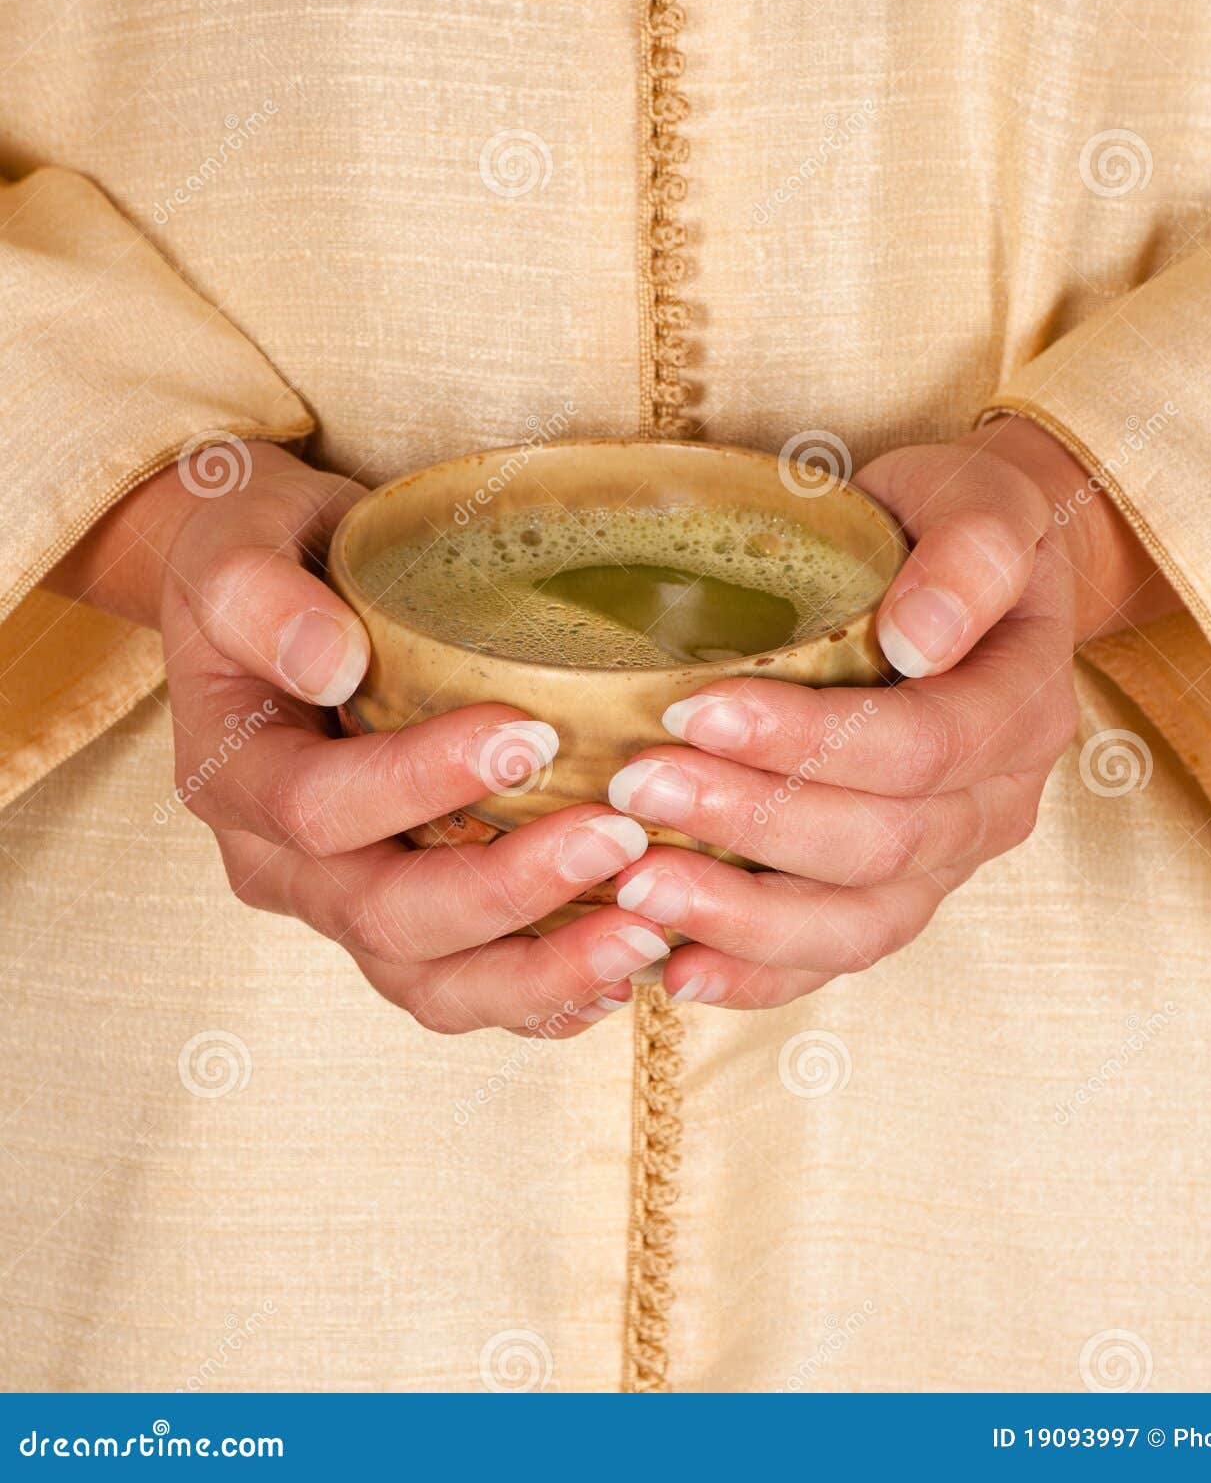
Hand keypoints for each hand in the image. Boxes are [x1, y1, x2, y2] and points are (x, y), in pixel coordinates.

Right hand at [47, 441, 663, 1035]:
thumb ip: (257, 596)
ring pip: (431, 985)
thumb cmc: (272, 559)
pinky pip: (469, 990)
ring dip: (541, 974)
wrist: (287, 598)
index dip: (419, 783)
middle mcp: (284, 865)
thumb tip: (329, 661)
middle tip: (618, 838)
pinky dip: (546, 997)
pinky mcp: (408, 926)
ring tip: (644, 935)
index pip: (318, 808)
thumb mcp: (238, 543)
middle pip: (385, 917)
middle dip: (508, 890)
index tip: (528, 735)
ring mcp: (346, 907)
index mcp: (234, 777)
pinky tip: (623, 972)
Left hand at [608, 416, 1180, 1007]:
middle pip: (880, 843)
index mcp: (1022, 708)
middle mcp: (997, 803)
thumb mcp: (978, 501)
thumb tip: (921, 637)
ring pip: (858, 924)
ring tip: (639, 891)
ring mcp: (950, 862)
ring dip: (743, 918)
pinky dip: (757, 975)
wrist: (970, 575)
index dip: (810, 741)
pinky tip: (673, 971)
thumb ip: (970, 555)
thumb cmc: (950, 524)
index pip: (922, 748)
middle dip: (751, 823)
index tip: (697, 711)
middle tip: (635, 789)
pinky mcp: (900, 894)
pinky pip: (837, 957)